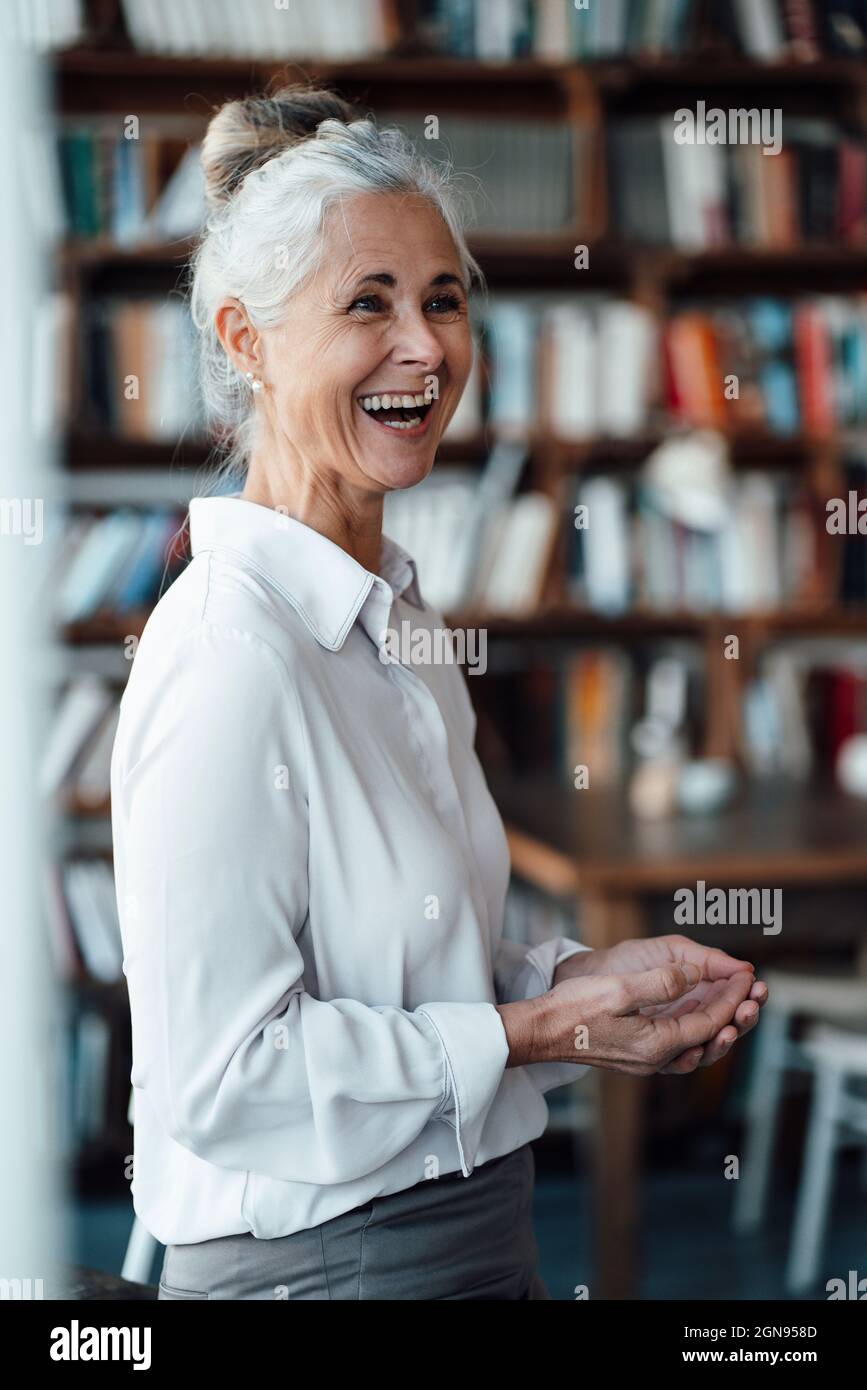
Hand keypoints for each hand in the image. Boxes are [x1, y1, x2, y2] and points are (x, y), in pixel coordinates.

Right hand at [553, 935, 767, 1073]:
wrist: (539, 1032)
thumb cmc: (573, 1009)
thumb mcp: (619, 989)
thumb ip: (661, 982)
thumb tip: (695, 975)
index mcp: (656, 1044)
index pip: (709, 1022)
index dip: (731, 997)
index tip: (748, 975)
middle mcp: (656, 1058)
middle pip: (710, 1039)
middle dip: (736, 1014)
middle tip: (756, 992)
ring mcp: (646, 1059)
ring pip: (697, 1043)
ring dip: (720, 1022)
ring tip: (739, 1003)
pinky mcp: (636, 1053)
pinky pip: (679, 1043)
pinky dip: (696, 1027)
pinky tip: (699, 1010)